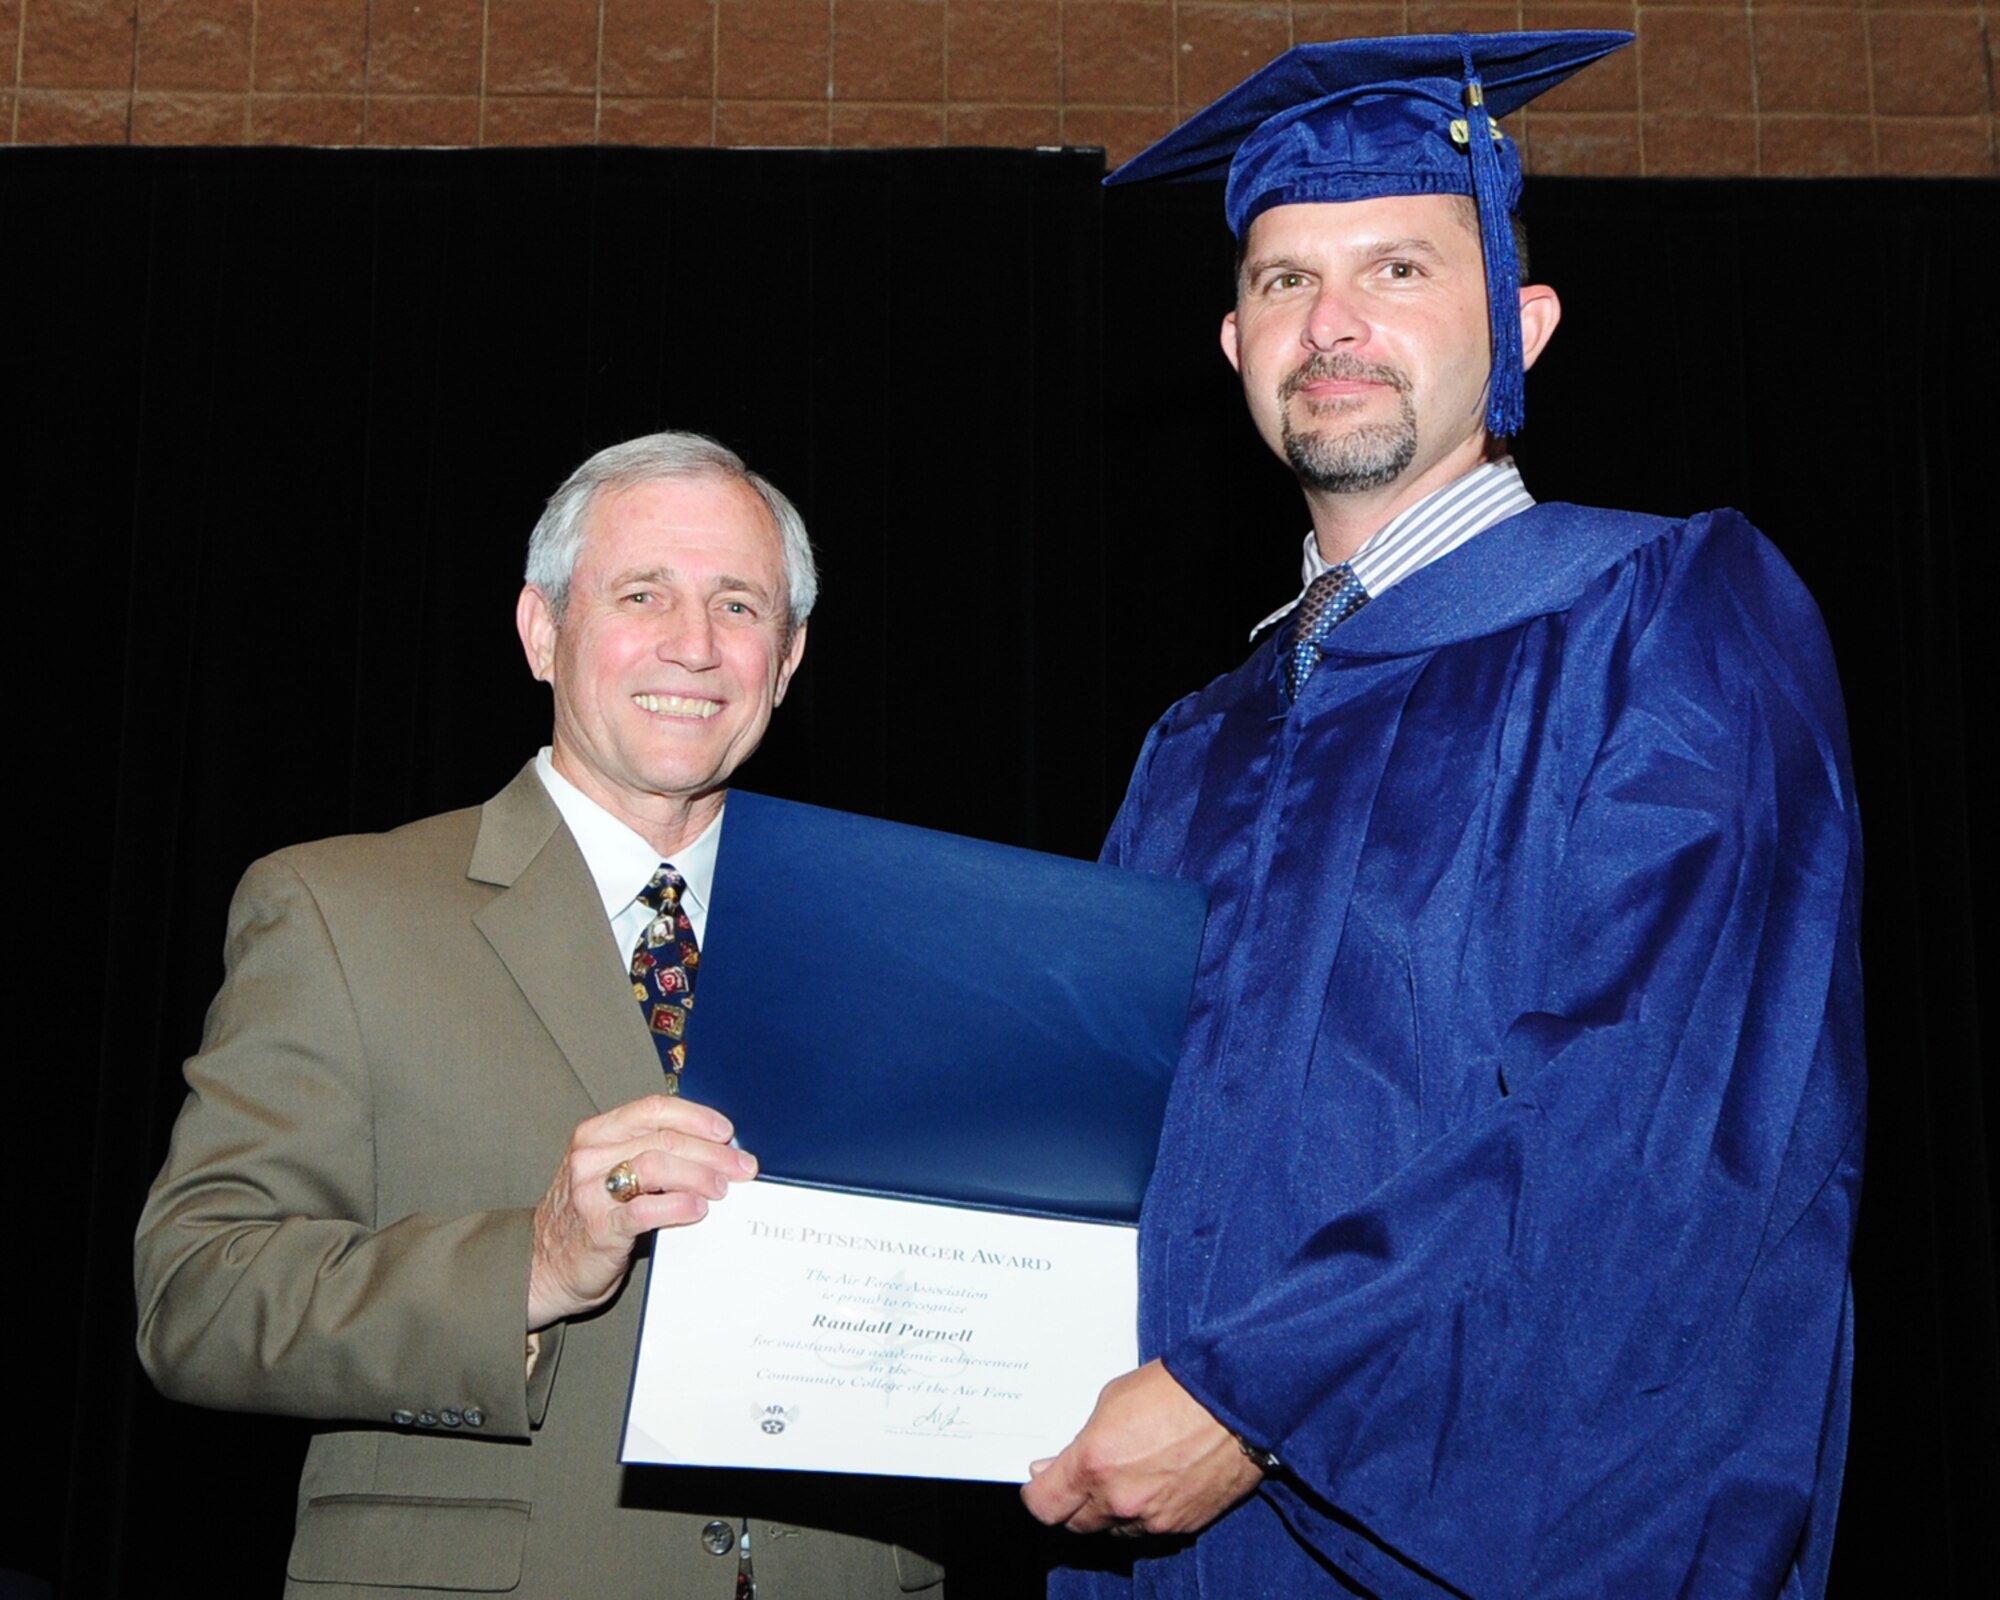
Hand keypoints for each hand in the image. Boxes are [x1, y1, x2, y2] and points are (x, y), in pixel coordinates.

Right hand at [527, 1093, 755, 1328]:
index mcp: (596, 1134)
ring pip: (656, 1166)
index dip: (696, 1117)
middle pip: (663, 1139)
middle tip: (741, 1166)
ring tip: (721, 1188)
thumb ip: (649, 1155)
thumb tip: (714, 1151)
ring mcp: (590, 1191)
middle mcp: (590, 1156)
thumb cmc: (588, 1217)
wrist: (543, 1267)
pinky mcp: (598, 1227)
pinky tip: (697, 1210)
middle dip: (711, 1152)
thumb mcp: (609, 1173)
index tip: (726, 1131)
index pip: (653, 1109)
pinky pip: (644, 1210)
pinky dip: (677, 1206)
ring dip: (698, 1175)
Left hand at [1019, 1360, 1264, 1535]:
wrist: (1234, 1402)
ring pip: (1113, 1529)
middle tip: (1082, 1479)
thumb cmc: (1175, 1390)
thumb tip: (1056, 1467)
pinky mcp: (1180, 1526)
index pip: (1044, 1505)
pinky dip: (1145, 1513)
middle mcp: (1119, 1499)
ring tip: (1128, 1475)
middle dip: (1073, 1503)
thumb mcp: (1111, 1400)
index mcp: (1093, 1464)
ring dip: (1111, 1510)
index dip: (1038, 1494)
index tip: (1041, 1483)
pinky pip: (1149, 1530)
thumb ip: (1080, 1442)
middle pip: (1076, 1523)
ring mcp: (1151, 1518)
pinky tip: (1156, 1482)